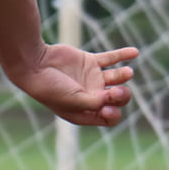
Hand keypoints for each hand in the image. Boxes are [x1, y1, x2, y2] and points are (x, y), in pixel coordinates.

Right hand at [14, 43, 136, 126]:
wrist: (34, 64)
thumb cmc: (50, 88)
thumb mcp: (75, 101)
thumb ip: (97, 102)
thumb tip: (116, 98)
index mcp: (85, 112)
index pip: (110, 117)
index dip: (114, 113)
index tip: (107, 106)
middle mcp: (90, 96)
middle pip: (117, 98)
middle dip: (121, 96)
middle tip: (115, 90)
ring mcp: (91, 78)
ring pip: (117, 78)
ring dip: (124, 76)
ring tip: (127, 72)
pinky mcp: (90, 61)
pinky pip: (111, 58)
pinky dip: (123, 55)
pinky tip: (135, 52)